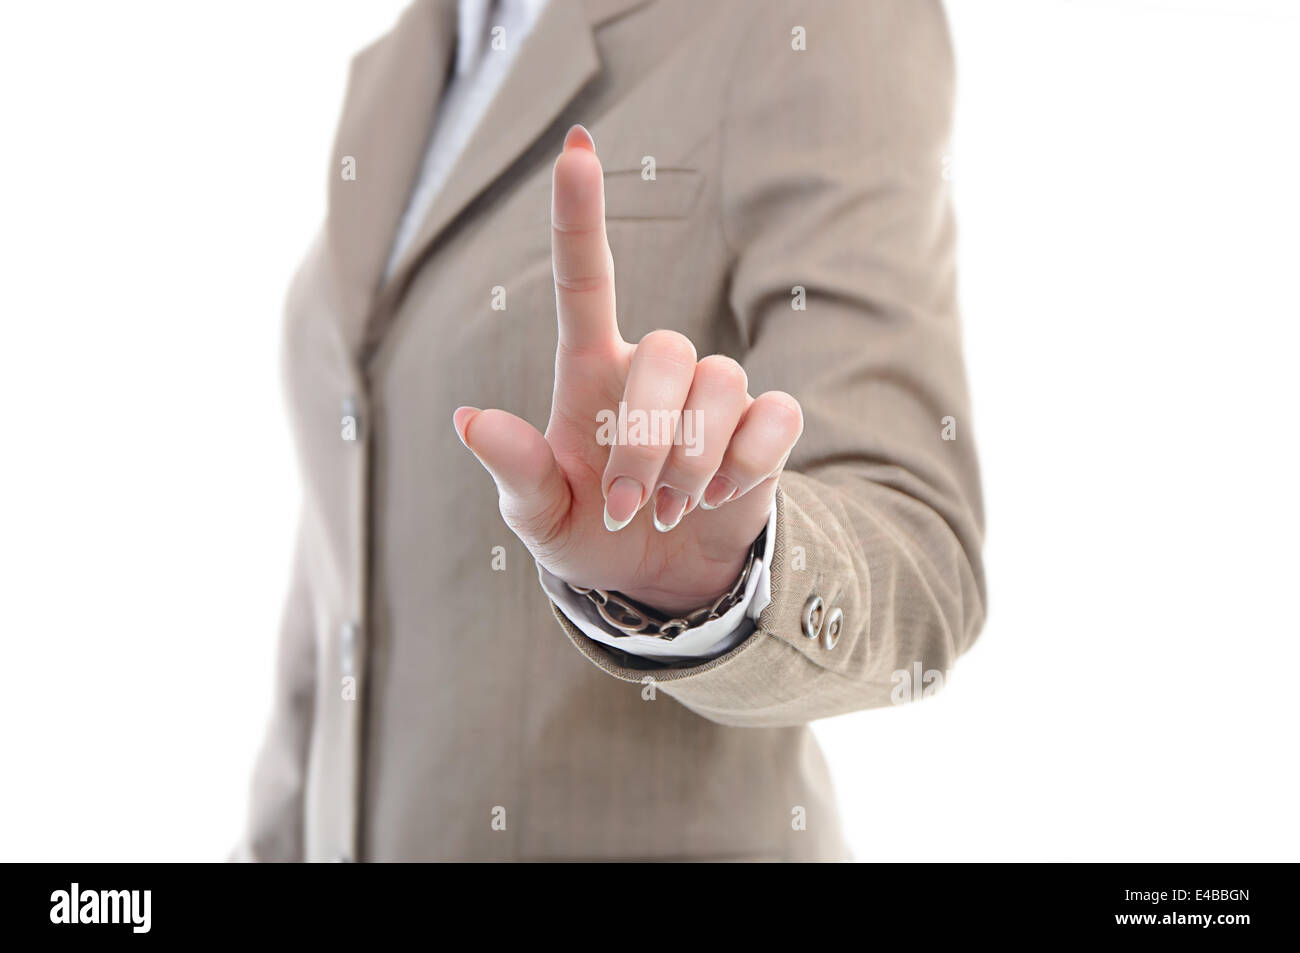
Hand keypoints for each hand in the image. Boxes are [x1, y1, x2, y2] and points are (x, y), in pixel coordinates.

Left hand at [453, 125, 802, 615]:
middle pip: (671, 349)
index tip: (575, 148)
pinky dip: (747, 464)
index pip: (586, 281)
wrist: (658, 582)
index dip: (580, 217)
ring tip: (671, 511)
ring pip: (723, 381)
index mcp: (591, 376)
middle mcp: (655, 374)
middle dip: (650, 437)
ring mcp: (714, 399)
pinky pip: (775, 416)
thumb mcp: (538, 516)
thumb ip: (515, 470)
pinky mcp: (762, 431)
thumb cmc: (587, 534)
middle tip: (630, 506)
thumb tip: (469, 419)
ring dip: (693, 461)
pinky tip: (720, 497)